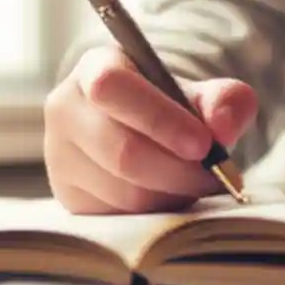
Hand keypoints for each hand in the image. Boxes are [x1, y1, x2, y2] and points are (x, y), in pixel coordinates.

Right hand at [45, 46, 257, 213]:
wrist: (140, 134)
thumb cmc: (171, 109)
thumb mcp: (201, 95)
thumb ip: (224, 100)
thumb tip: (223, 126)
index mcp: (95, 68)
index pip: (112, 88)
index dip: (159, 119)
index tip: (203, 144)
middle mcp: (66, 110)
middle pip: (122, 151)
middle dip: (178, 170)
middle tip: (213, 175)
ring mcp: (60, 157)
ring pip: (124, 192)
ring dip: (171, 194)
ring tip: (192, 182)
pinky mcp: (68, 197)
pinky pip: (120, 216)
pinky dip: (156, 213)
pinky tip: (168, 195)